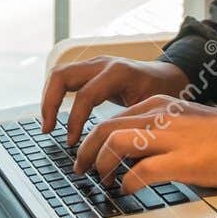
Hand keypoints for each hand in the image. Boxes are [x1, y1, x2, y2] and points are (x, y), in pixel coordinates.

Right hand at [40, 56, 191, 145]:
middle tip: (48, 129)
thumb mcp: (151, 110)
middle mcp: (102, 64)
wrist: (168, 76)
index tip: (72, 143)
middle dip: (50, 104)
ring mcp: (94, 64)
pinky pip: (64, 78)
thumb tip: (113, 153)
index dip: (75, 121)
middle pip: (62, 76)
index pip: (85, 95)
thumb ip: (131, 126)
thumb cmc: (163, 94)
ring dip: (48, 99)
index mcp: (118, 73)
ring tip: (48, 124)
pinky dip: (55, 95)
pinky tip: (56, 114)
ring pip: (58, 74)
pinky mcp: (90, 69)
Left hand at [73, 96, 216, 193]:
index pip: (112, 118)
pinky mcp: (180, 160)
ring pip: (116, 143)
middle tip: (82, 170)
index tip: (87, 155)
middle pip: (105, 128)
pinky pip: (140, 171)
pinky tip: (127, 190)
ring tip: (103, 181)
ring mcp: (169, 137)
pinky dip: (127, 183)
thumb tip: (127, 152)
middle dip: (87, 152)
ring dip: (102, 165)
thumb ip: (155, 131)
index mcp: (158, 106)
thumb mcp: (181, 122)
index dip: (92, 139)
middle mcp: (159, 116)